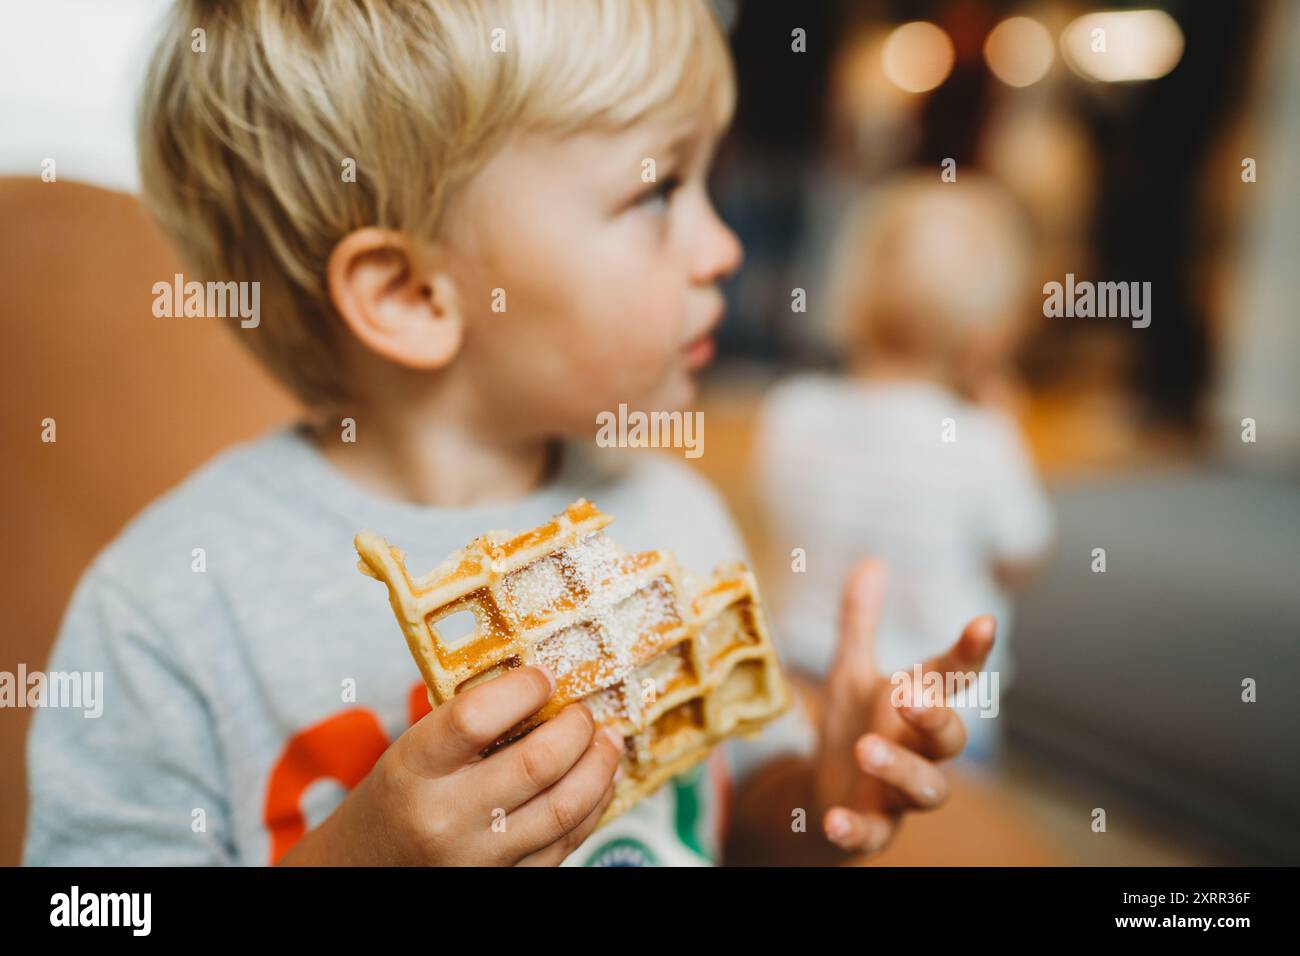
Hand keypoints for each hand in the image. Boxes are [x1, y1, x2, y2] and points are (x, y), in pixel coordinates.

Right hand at [278, 665, 622, 865]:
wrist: (364, 868)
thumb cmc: (398, 797)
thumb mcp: (414, 750)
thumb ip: (471, 722)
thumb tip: (546, 686)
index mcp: (415, 768)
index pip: (475, 718)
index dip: (523, 689)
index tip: (544, 677)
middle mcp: (446, 817)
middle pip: (537, 763)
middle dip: (577, 727)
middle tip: (583, 711)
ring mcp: (479, 857)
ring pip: (565, 807)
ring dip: (599, 765)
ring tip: (607, 740)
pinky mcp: (506, 881)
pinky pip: (567, 842)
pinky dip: (594, 805)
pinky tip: (599, 781)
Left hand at [812, 559, 995, 855]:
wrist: (826, 794)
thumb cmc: (855, 727)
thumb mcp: (851, 672)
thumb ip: (861, 622)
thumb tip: (872, 561)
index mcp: (918, 705)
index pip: (953, 676)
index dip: (971, 651)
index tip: (984, 621)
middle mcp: (919, 750)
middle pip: (950, 738)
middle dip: (936, 717)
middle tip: (909, 696)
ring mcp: (898, 793)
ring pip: (925, 790)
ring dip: (899, 768)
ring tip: (863, 747)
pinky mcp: (871, 828)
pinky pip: (873, 836)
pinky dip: (856, 830)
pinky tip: (834, 820)